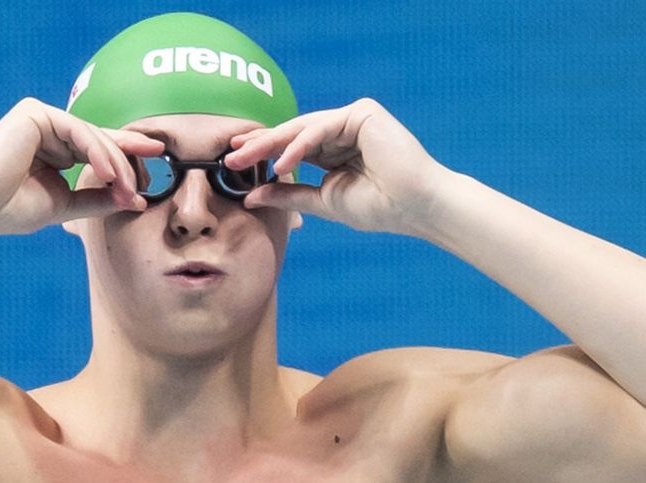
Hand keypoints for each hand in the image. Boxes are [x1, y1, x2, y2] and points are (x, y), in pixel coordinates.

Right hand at [0, 97, 164, 235]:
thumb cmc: (9, 209)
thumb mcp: (65, 205)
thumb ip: (98, 199)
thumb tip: (135, 199)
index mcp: (54, 147)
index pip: (97, 149)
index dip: (128, 154)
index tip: (156, 163)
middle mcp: (48, 127)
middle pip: (100, 139)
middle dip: (128, 158)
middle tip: (150, 172)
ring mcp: (40, 116)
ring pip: (93, 136)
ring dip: (115, 163)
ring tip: (127, 187)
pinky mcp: (35, 112)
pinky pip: (78, 131)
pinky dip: (97, 153)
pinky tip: (110, 174)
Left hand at [225, 98, 449, 234]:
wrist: (415, 207)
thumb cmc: (379, 207)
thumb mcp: (323, 201)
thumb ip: (289, 194)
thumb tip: (251, 197)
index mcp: (333, 151)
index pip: (291, 148)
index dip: (262, 154)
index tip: (233, 163)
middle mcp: (342, 131)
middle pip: (292, 134)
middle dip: (259, 146)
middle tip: (230, 156)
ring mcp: (352, 118)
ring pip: (302, 129)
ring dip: (271, 144)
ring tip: (245, 159)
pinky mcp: (362, 112)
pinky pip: (321, 128)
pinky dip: (299, 145)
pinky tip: (281, 162)